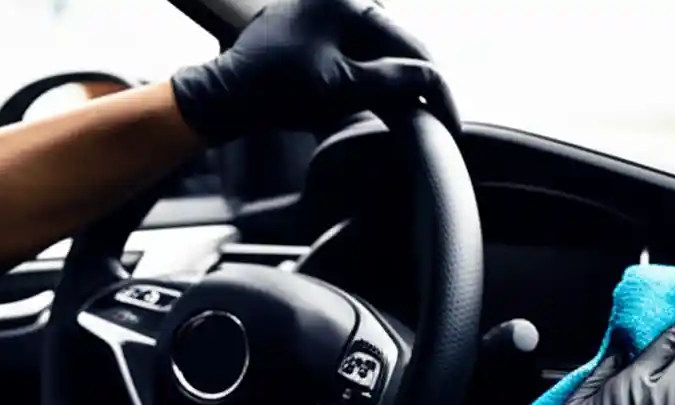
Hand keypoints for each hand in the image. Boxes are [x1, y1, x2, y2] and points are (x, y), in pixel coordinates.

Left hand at [171, 0, 456, 143]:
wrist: (223, 99)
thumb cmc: (277, 89)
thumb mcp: (345, 88)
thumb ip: (395, 82)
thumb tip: (436, 82)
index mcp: (348, 2)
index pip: (410, 46)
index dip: (435, 87)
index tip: (450, 122)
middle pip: (396, 48)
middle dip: (413, 85)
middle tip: (432, 122)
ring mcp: (322, 14)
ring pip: (377, 55)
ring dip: (391, 86)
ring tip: (405, 117)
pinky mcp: (311, 34)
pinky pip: (354, 56)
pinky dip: (367, 80)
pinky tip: (371, 103)